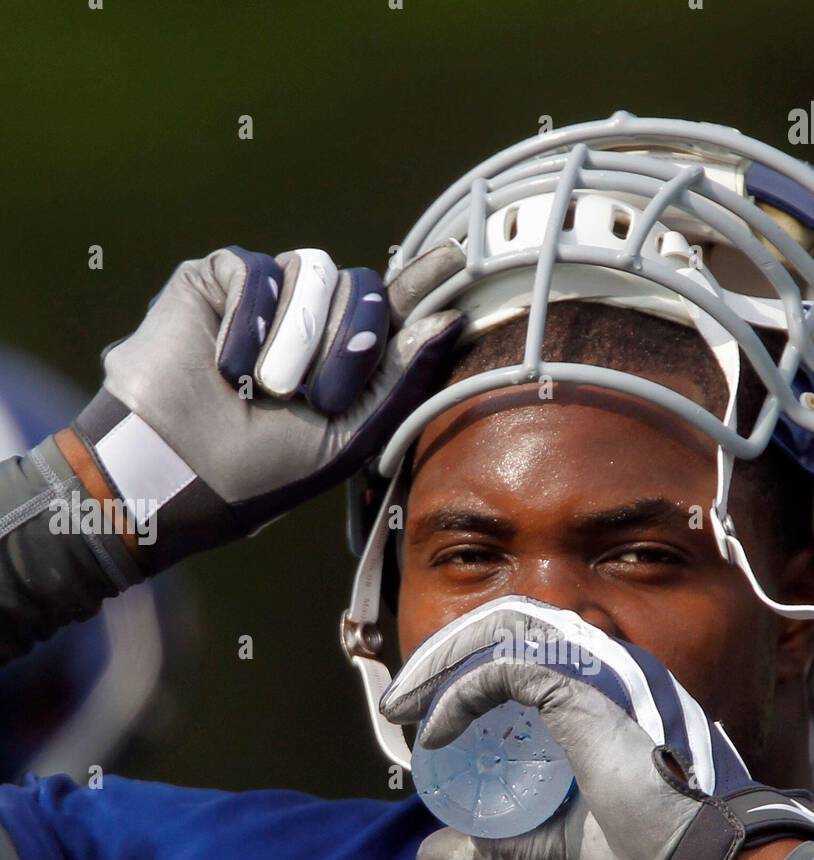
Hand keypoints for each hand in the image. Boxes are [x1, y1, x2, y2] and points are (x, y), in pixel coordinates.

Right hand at [67, 242, 464, 571]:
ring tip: (264, 389)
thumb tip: (448, 319)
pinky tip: (224, 364)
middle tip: (318, 398)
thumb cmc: (262, 470)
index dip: (423, 281)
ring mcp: (267, 295)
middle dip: (350, 345)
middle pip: (364, 288)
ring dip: (297, 341)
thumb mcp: (349, 436)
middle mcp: (311, 320)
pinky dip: (248, 324)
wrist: (179, 468)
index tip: (457, 258)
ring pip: (316, 272)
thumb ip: (400, 379)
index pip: (392, 309)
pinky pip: (258, 271)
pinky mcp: (221, 278)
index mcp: (345, 360)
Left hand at [380, 595, 813, 859]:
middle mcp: (608, 666)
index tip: (425, 718)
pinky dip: (460, 694)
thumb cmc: (653, 849)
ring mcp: (600, 673)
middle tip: (401, 702)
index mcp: (609, 690)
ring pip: (502, 632)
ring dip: (443, 661)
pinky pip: (505, 671)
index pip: (528, 648)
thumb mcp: (555, 842)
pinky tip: (435, 730)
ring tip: (404, 704)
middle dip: (443, 654)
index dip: (467, 667)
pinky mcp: (586, 692)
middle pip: (507, 626)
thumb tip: (426, 856)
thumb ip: (499, 843)